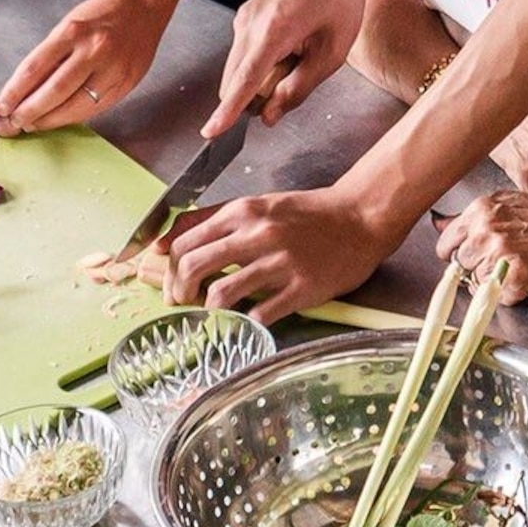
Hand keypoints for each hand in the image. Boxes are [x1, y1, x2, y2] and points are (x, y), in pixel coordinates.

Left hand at [0, 0, 164, 131]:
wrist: (141, 5)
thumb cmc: (99, 15)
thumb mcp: (68, 25)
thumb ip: (50, 57)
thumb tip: (24, 90)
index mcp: (72, 32)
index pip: (34, 68)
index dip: (14, 92)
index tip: (0, 106)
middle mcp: (93, 51)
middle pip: (53, 92)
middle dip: (29, 112)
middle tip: (11, 123)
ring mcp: (112, 69)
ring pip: (75, 106)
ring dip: (49, 120)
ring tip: (31, 125)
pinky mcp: (125, 84)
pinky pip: (95, 108)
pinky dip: (74, 117)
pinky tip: (60, 120)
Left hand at [166, 185, 394, 324]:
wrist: (359, 218)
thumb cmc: (307, 215)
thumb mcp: (259, 205)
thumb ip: (216, 220)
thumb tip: (168, 243)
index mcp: (243, 211)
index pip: (185, 241)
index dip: (170, 269)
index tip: (171, 284)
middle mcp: (257, 234)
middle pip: (194, 267)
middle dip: (179, 292)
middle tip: (183, 304)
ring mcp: (280, 262)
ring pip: (221, 293)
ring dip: (209, 310)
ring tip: (214, 313)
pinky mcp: (301, 288)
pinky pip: (260, 314)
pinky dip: (247, 321)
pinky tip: (250, 319)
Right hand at [207, 0, 368, 137]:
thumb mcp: (332, 49)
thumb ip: (300, 87)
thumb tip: (271, 115)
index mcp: (273, 32)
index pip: (243, 83)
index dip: (226, 113)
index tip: (210, 134)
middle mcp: (249, 25)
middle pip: (237, 82)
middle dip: (259, 95)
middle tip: (299, 75)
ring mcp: (244, 18)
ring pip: (241, 69)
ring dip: (264, 77)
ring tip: (302, 51)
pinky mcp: (246, 15)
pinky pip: (246, 53)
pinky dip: (264, 61)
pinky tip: (293, 42)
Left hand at [436, 187, 527, 299]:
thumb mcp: (510, 205)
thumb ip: (476, 218)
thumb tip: (440, 226)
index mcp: (482, 211)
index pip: (447, 242)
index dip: (456, 254)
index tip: (464, 259)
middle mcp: (486, 232)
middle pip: (461, 265)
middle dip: (477, 268)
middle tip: (502, 264)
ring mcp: (499, 257)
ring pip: (477, 284)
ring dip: (494, 283)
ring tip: (517, 271)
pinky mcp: (515, 280)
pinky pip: (498, 298)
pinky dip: (511, 295)